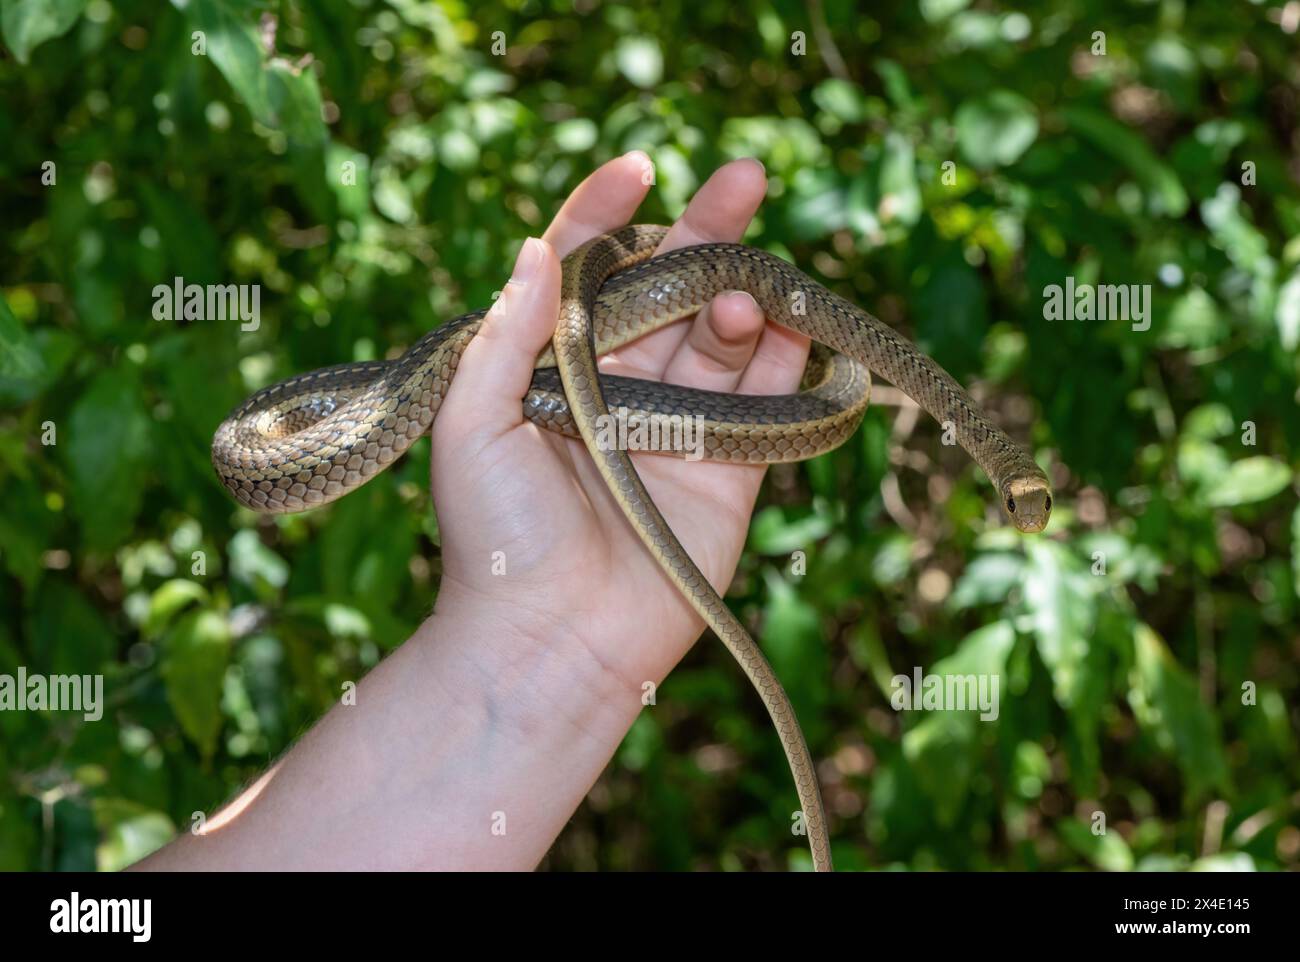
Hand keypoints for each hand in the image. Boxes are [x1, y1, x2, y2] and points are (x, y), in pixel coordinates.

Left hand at [430, 152, 810, 695]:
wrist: (549, 643)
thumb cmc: (495, 538)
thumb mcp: (469, 427)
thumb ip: (503, 337)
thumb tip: (530, 249)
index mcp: (551, 369)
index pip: (583, 274)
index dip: (608, 217)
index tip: (639, 168)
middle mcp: (617, 387)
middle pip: (668, 291)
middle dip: (705, 233)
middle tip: (744, 178)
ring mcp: (677, 425)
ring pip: (723, 337)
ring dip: (743, 299)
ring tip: (748, 289)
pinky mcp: (728, 469)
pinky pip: (765, 401)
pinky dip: (788, 359)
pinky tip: (795, 321)